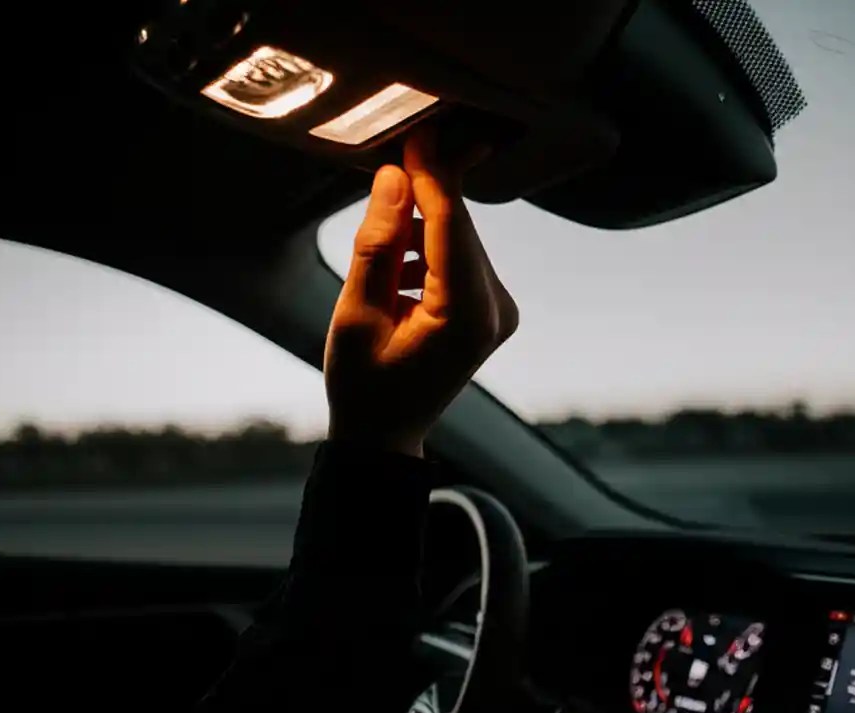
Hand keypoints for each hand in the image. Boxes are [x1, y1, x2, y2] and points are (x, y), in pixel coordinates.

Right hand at [325, 129, 518, 457]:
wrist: (383, 435)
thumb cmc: (363, 385)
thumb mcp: (356, 314)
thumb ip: (376, 244)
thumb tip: (393, 179)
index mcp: (467, 316)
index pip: (450, 225)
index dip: (431, 175)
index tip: (416, 134)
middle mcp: (496, 310)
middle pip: (458, 229)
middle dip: (423, 194)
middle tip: (394, 156)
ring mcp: (499, 311)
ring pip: (457, 241)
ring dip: (419, 228)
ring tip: (378, 254)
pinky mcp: (490, 310)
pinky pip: (458, 260)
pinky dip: (426, 251)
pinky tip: (394, 272)